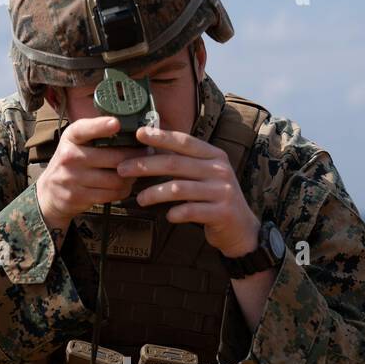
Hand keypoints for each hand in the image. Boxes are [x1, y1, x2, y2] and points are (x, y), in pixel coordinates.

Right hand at [36, 115, 141, 239]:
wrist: (49, 192)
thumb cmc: (71, 162)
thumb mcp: (75, 143)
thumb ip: (95, 134)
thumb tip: (129, 126)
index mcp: (71, 138)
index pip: (84, 129)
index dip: (100, 126)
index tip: (116, 123)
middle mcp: (70, 156)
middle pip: (113, 157)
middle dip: (134, 157)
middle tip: (146, 154)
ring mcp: (73, 178)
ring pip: (115, 178)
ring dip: (130, 177)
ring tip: (135, 173)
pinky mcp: (78, 196)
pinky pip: (110, 194)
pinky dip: (122, 190)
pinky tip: (124, 186)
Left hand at [117, 124, 259, 257]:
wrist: (242, 229)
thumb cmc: (215, 199)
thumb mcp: (206, 175)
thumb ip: (185, 163)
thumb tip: (151, 149)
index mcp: (214, 156)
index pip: (184, 142)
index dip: (161, 136)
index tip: (139, 134)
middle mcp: (219, 170)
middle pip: (175, 164)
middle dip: (145, 165)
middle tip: (123, 169)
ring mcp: (222, 191)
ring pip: (179, 188)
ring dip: (154, 193)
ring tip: (140, 200)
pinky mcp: (221, 212)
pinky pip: (190, 210)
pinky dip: (175, 213)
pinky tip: (167, 216)